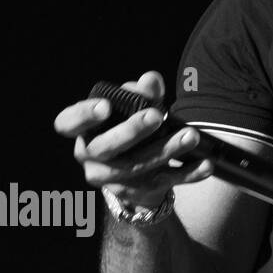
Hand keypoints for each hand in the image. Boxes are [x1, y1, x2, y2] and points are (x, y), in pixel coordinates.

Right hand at [54, 70, 213, 211]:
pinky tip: (205, 163)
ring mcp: (111, 178)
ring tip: (191, 135)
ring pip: (135, 168)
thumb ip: (143, 94)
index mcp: (84, 131)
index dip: (83, 115)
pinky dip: (187, 174)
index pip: (67, 123)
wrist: (141, 173)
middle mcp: (91, 156)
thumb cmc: (134, 127)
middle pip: (104, 148)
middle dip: (131, 132)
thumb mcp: (137, 108)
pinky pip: (163, 184)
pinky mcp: (137, 192)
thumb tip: (150, 80)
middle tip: (157, 115)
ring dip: (165, 151)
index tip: (106, 106)